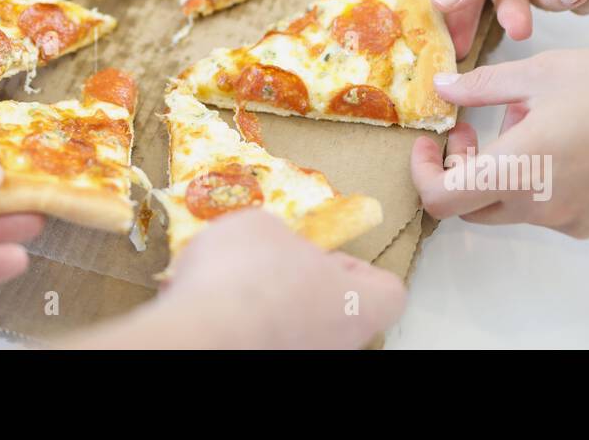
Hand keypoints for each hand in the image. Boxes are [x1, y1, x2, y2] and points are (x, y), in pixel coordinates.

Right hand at [65, 210, 404, 348]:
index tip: (330, 256)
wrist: (199, 334)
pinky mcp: (258, 361)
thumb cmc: (245, 277)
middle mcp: (337, 343)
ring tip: (231, 287)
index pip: (388, 292)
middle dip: (305, 287)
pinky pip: (261, 341)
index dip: (360, 269)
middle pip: (337, 312)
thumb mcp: (261, 227)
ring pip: (297, 331)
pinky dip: (242, 329)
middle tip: (273, 266)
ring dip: (270, 310)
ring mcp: (302, 360)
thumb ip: (278, 236)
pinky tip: (213, 311)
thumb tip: (271, 246)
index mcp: (355, 304)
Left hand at [410, 49, 588, 237]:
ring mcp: (569, 219)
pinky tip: (560, 136)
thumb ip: (483, 87)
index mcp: (522, 167)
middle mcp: (542, 206)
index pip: (442, 201)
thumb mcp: (543, 72)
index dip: (423, 173)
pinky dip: (534, 178)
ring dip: (498, 169)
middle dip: (459, 169)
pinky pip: (544, 207)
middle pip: (471, 206)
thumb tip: (443, 90)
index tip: (432, 141)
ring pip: (508, 205)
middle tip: (471, 128)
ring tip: (526, 118)